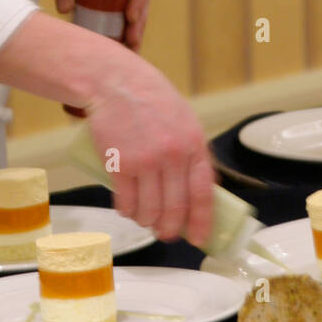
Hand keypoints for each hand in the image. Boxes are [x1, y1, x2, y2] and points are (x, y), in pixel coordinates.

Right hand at [84, 49, 214, 245]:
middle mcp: (172, 155)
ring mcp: (145, 160)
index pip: (203, 194)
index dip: (201, 222)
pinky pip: (125, 202)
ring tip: (144, 218)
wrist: (116, 82)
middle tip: (164, 233)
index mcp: (194, 145)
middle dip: (169, 229)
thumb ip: (195, 153)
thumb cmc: (152, 102)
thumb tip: (205, 190)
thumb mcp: (186, 121)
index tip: (198, 239)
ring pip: (149, 211)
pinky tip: (128, 210)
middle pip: (174, 209)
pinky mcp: (119, 164)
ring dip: (146, 221)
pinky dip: (127, 212)